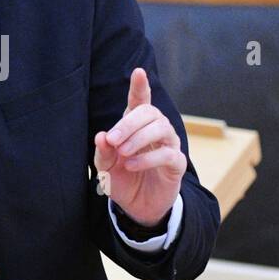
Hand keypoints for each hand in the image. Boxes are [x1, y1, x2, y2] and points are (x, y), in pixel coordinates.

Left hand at [94, 67, 185, 225]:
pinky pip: (167, 154)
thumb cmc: (122, 179)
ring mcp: (169, 145)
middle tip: (113, 139)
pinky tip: (132, 165)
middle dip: (129, 123)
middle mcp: (156, 131)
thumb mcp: (105, 166)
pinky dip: (147, 158)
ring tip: (123, 152)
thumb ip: (103, 151)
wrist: (137, 207)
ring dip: (139, 138)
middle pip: (149, 112)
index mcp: (137, 126)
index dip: (140, 87)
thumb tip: (101, 136)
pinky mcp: (176, 164)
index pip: (140, 101)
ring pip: (161, 128)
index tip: (139, 72)